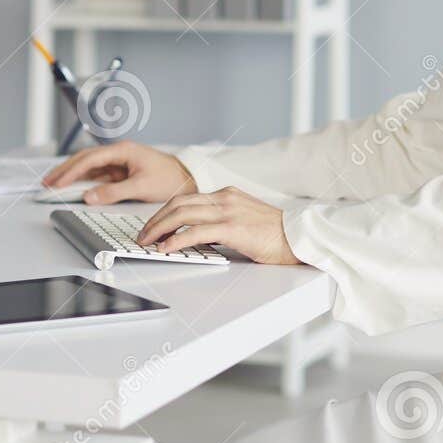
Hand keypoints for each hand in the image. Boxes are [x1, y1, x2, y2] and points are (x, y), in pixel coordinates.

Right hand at [41, 141, 195, 204]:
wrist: (185, 178)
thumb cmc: (168, 178)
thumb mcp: (141, 186)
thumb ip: (114, 192)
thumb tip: (89, 197)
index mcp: (122, 151)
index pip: (90, 159)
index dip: (71, 171)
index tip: (57, 182)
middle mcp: (117, 153)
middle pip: (84, 159)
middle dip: (64, 170)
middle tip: (46, 183)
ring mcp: (118, 162)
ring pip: (88, 166)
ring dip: (71, 175)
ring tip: (53, 184)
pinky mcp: (120, 171)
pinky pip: (96, 175)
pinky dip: (82, 180)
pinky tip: (71, 187)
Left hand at [137, 186, 302, 265]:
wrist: (299, 237)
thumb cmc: (275, 234)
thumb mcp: (244, 219)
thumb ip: (222, 221)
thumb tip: (197, 235)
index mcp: (227, 194)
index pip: (186, 198)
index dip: (164, 211)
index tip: (153, 225)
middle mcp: (224, 198)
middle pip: (178, 203)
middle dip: (155, 219)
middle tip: (143, 235)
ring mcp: (228, 211)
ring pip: (182, 214)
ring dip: (159, 228)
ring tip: (147, 241)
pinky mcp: (233, 228)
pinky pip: (196, 232)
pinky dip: (176, 239)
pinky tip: (166, 248)